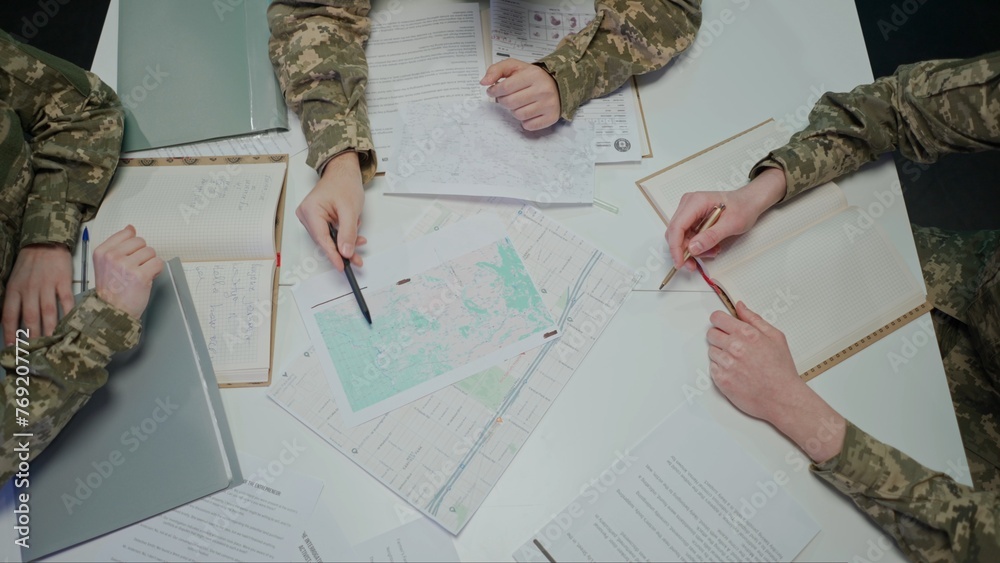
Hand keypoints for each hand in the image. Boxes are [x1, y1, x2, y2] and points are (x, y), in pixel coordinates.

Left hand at [3, 243, 74, 344]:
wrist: (45, 243)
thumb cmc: (29, 264)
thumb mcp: (14, 280)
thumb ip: (15, 299)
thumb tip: (15, 321)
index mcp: (15, 289)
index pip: (10, 315)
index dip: (10, 332)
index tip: (13, 346)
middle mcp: (29, 289)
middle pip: (31, 317)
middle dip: (33, 336)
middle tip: (37, 350)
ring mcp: (47, 285)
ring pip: (48, 312)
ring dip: (50, 329)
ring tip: (52, 342)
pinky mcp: (63, 282)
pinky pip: (66, 301)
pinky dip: (68, 313)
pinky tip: (70, 324)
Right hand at [93, 225, 163, 318]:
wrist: (112, 312)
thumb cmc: (111, 290)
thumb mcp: (106, 264)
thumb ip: (118, 245)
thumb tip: (130, 228)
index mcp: (102, 252)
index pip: (127, 233)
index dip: (133, 246)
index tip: (130, 256)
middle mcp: (113, 256)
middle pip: (141, 242)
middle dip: (143, 255)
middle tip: (135, 269)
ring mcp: (126, 265)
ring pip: (151, 252)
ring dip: (150, 263)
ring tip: (140, 275)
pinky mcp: (140, 275)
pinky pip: (158, 263)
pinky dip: (157, 271)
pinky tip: (147, 278)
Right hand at [297, 151, 367, 271]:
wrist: (343, 171)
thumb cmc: (344, 184)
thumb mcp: (350, 210)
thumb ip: (348, 233)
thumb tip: (345, 252)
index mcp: (310, 210)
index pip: (322, 239)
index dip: (333, 254)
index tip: (341, 266)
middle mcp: (306, 215)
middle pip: (325, 240)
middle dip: (342, 249)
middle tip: (356, 259)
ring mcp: (311, 217)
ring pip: (329, 238)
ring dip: (345, 241)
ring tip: (359, 240)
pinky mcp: (318, 218)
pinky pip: (330, 232)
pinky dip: (343, 235)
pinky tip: (354, 233)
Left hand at [481, 59, 560, 130]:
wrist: (558, 84)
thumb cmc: (533, 77)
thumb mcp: (515, 67)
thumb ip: (496, 70)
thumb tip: (483, 82)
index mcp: (533, 75)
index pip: (505, 87)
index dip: (494, 91)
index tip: (492, 91)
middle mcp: (543, 90)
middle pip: (510, 103)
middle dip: (503, 101)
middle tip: (506, 97)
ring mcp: (548, 105)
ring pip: (518, 115)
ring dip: (514, 111)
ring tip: (518, 104)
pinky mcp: (552, 117)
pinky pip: (529, 126)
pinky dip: (524, 121)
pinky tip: (527, 112)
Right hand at [665, 167, 786, 270]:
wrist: (748, 202)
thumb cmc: (743, 208)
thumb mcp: (731, 224)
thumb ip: (711, 236)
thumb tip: (693, 248)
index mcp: (696, 202)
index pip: (676, 226)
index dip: (675, 247)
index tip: (680, 262)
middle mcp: (688, 204)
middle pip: (675, 233)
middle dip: (684, 251)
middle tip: (695, 264)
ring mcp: (688, 211)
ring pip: (680, 237)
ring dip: (693, 249)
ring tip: (712, 251)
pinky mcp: (691, 218)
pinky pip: (687, 236)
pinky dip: (697, 245)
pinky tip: (710, 247)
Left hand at [707, 301, 844, 462]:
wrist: (782, 398)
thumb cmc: (781, 369)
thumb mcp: (775, 337)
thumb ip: (754, 319)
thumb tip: (739, 306)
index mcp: (746, 334)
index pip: (717, 318)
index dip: (719, 321)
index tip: (722, 324)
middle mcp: (734, 347)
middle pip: (711, 333)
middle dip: (720, 337)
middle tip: (733, 346)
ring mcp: (726, 364)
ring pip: (711, 351)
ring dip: (721, 354)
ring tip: (739, 362)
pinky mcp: (721, 379)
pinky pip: (712, 368)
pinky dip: (721, 369)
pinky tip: (736, 372)